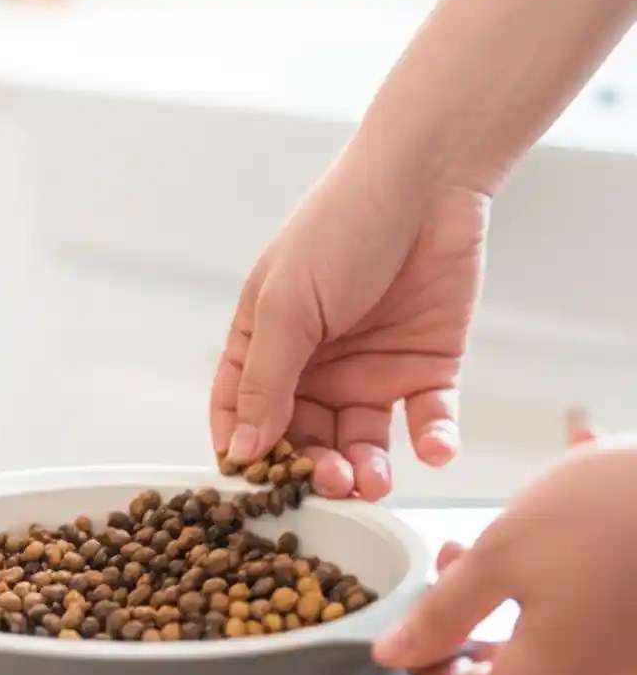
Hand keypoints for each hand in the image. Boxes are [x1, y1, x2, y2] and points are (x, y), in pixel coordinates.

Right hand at [210, 150, 486, 500]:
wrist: (428, 184)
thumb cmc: (339, 228)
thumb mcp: (287, 306)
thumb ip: (266, 381)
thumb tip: (240, 449)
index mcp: (267, 342)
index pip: (241, 411)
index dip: (244, 451)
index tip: (253, 490)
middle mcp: (315, 364)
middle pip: (304, 438)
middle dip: (314, 469)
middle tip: (330, 485)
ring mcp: (371, 368)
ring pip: (363, 441)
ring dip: (368, 467)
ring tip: (374, 480)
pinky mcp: (427, 367)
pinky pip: (428, 420)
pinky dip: (432, 441)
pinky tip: (434, 449)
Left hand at [374, 439, 636, 674]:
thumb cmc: (604, 517)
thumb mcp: (500, 557)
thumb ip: (442, 613)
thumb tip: (392, 655)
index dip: (425, 667)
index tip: (408, 617)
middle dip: (457, 625)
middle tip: (445, 568)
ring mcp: (619, 656)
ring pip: (535, 649)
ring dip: (494, 602)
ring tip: (479, 544)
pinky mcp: (636, 627)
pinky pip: (574, 622)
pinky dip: (536, 589)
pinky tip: (532, 534)